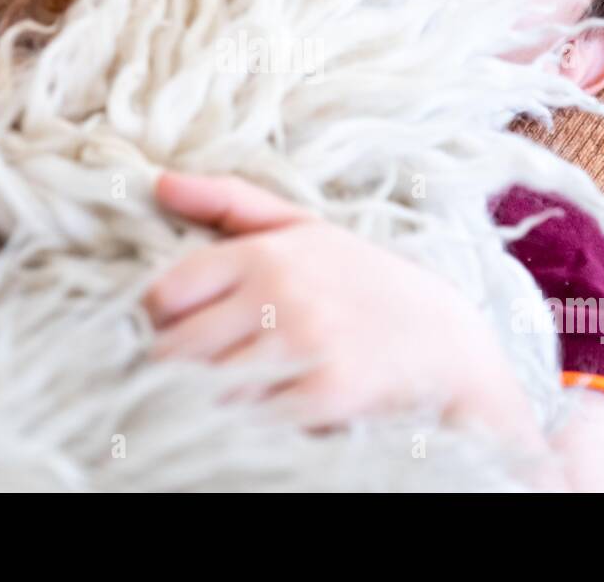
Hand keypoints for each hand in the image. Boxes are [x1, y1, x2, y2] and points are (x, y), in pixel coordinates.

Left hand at [144, 171, 549, 444]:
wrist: (445, 341)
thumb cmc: (360, 280)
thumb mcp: (301, 226)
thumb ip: (227, 201)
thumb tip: (158, 182)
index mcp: (263, 253)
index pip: (163, 292)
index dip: (158, 318)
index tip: (179, 325)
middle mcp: (278, 295)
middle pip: (174, 349)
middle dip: (178, 364)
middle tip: (201, 366)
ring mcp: (301, 346)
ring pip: (204, 390)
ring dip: (208, 397)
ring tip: (235, 386)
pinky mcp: (323, 396)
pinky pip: (248, 421)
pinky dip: (246, 422)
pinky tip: (268, 408)